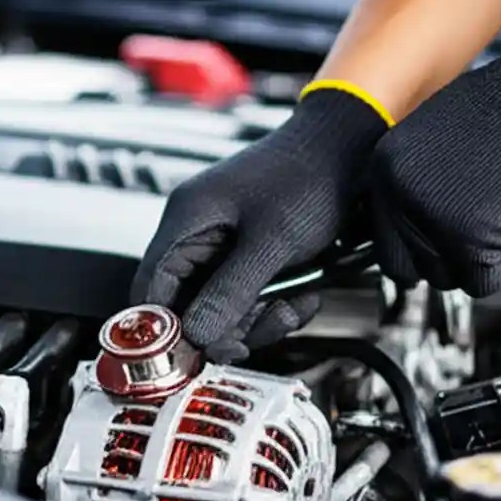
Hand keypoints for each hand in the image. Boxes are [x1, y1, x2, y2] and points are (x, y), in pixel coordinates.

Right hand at [131, 87, 389, 361]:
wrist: (350, 147)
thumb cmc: (309, 175)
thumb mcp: (271, 242)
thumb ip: (230, 291)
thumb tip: (198, 335)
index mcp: (186, 220)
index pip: (150, 289)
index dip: (165, 328)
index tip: (193, 354)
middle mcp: (196, 233)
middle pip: (187, 305)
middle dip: (225, 328)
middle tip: (255, 338)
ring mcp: (222, 244)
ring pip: (221, 307)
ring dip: (258, 319)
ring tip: (292, 307)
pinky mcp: (248, 254)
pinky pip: (248, 295)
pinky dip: (275, 304)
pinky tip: (303, 294)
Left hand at [368, 0, 500, 296]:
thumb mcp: (442, 135)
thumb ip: (421, 181)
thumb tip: (418, 222)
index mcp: (386, 167)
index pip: (385, 238)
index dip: (417, 250)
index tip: (438, 252)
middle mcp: (399, 194)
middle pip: (411, 266)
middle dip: (447, 259)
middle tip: (480, 240)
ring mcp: (431, 219)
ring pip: (446, 277)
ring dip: (478, 260)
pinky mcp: (469, 241)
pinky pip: (481, 282)